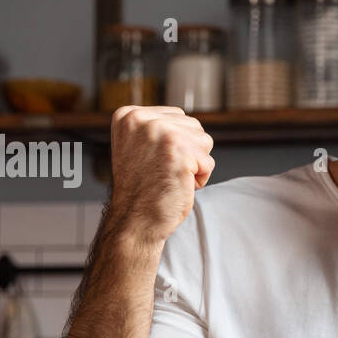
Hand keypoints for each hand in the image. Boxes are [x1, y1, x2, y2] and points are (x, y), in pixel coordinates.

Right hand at [107, 105, 215, 244]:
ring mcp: (160, 132)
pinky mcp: (179, 151)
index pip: (178, 117)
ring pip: (204, 142)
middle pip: (194, 127)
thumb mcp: (140, 148)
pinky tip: (177, 186)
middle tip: (161, 172)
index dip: (175, 145)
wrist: (135, 221)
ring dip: (195, 165)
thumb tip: (189, 123)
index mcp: (129, 115)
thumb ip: (158, 129)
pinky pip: (208, 163)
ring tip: (169, 178)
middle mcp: (142, 119)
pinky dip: (199, 179)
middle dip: (188, 153)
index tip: (152, 163)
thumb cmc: (143, 190)